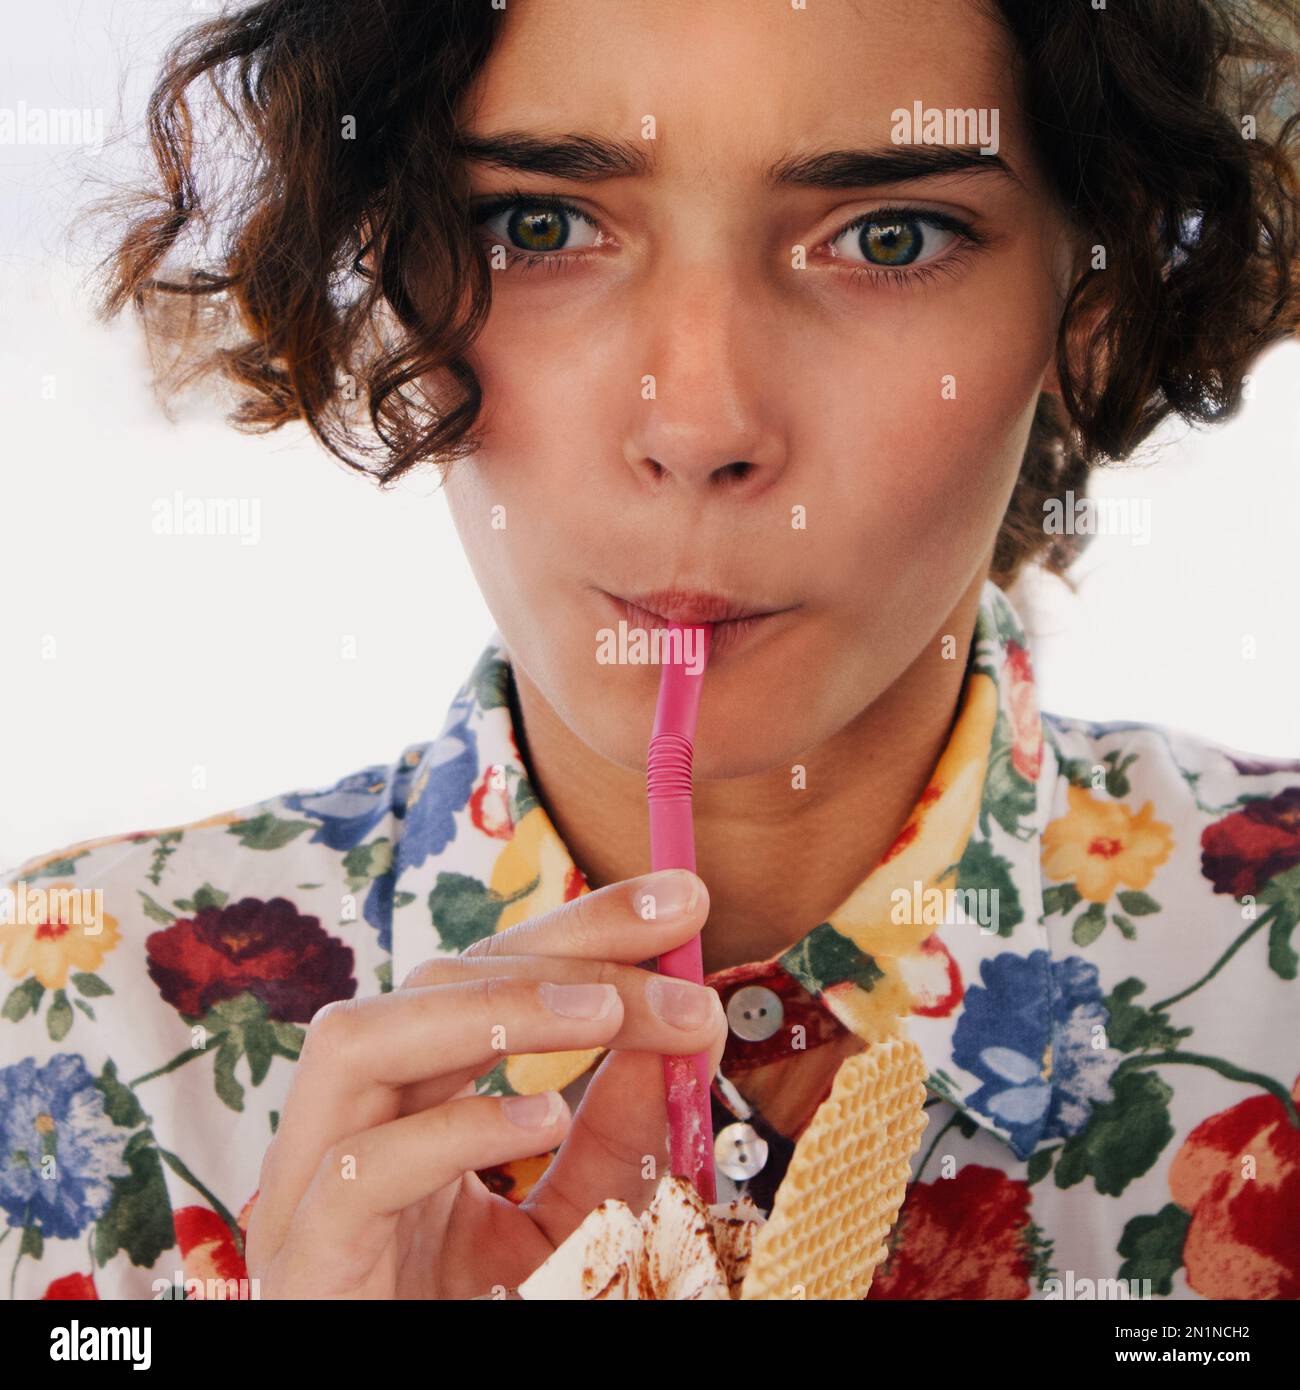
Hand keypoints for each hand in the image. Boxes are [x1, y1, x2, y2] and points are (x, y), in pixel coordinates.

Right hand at [243, 868, 724, 1297]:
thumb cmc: (486, 1326)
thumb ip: (617, 1137)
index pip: (484, 977)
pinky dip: (455, 1131)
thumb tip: (678, 1032)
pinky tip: (543, 1118)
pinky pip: (360, 1171)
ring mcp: (310, 1190)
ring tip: (603, 1011)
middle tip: (673, 947)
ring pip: (358, 1042)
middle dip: (560, 950)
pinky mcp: (309, 1263)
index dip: (579, 927)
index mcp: (407, 1105)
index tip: (680, 902)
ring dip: (492, 1008)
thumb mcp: (577, 1223)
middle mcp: (347, 1127)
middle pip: (430, 981)